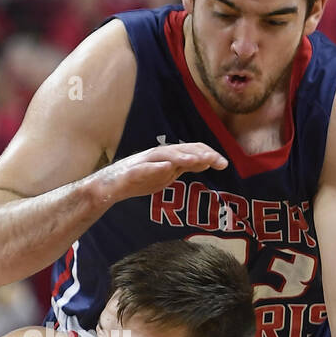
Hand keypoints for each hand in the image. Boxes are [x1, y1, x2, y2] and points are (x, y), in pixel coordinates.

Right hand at [96, 142, 227, 205]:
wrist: (111, 187)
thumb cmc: (140, 179)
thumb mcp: (168, 174)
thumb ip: (185, 167)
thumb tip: (206, 162)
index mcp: (169, 156)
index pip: (192, 150)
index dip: (209, 155)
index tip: (224, 164)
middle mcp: (159, 155)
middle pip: (183, 150)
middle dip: (201, 154)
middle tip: (217, 161)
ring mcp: (145, 162)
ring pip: (166, 155)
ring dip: (182, 157)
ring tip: (196, 160)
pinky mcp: (132, 172)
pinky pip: (145, 168)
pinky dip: (156, 167)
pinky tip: (167, 167)